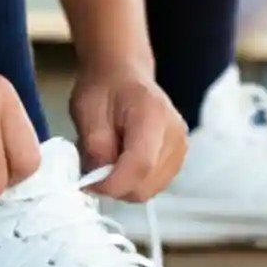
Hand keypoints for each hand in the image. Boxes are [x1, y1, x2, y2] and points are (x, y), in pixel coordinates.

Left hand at [69, 65, 187, 201]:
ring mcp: (180, 148)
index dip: (112, 184)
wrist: (124, 75)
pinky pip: (154, 185)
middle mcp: (175, 134)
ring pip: (150, 190)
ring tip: (109, 163)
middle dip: (115, 187)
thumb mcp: (86, 110)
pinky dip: (134, 183)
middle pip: (146, 184)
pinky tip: (122, 164)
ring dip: (124, 186)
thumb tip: (100, 180)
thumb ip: (95, 146)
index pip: (140, 164)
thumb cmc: (103, 88)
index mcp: (153, 115)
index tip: (88, 184)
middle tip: (94, 172)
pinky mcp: (178, 158)